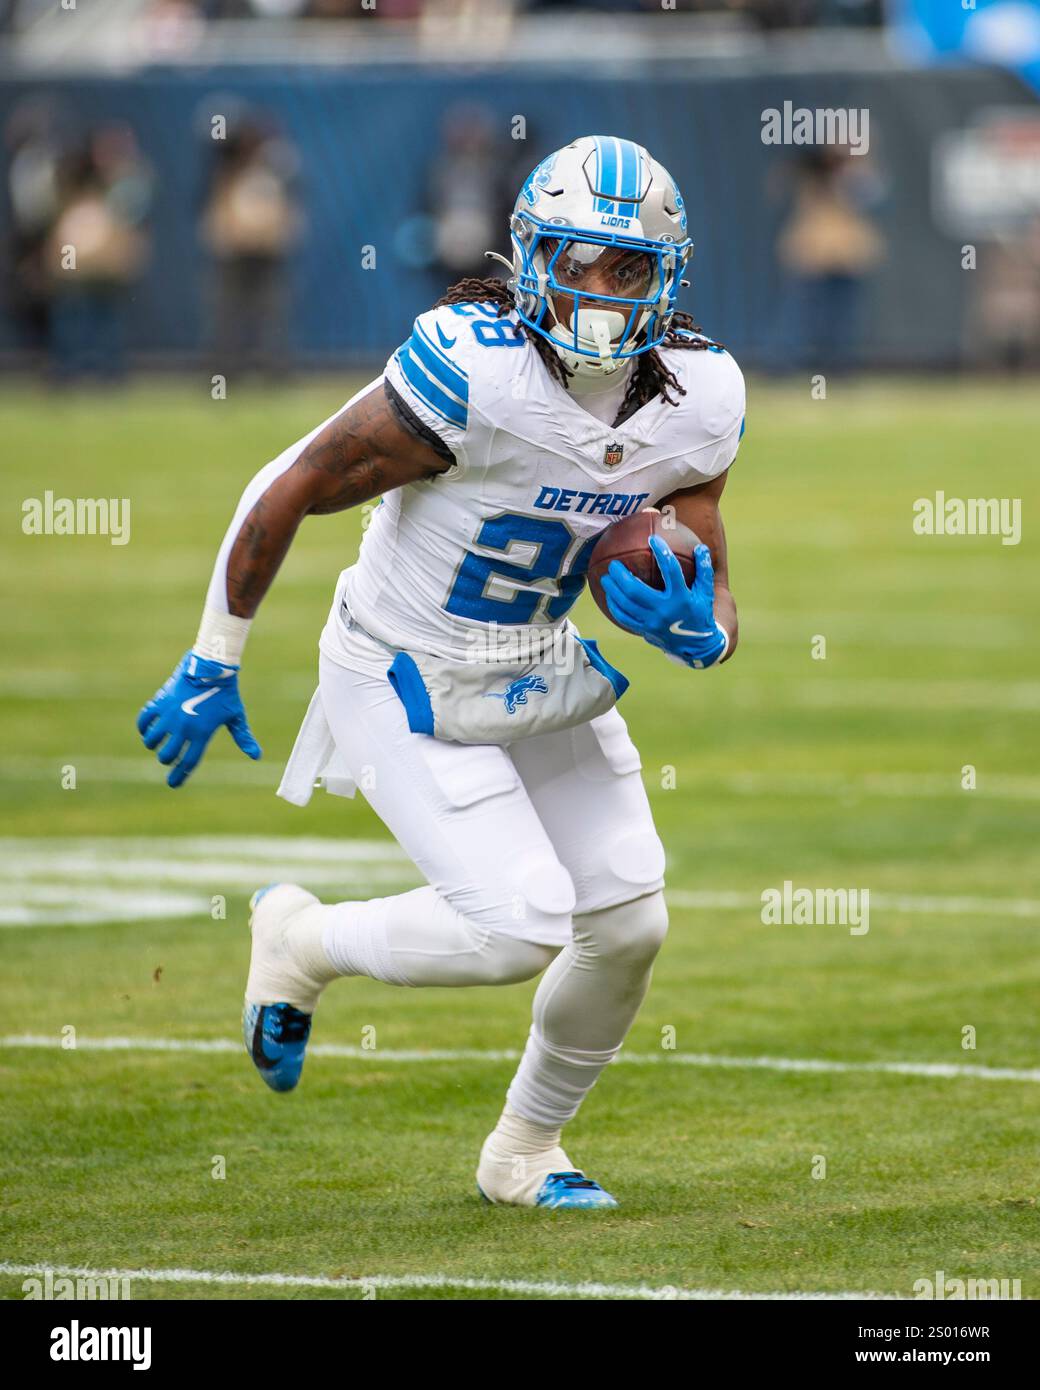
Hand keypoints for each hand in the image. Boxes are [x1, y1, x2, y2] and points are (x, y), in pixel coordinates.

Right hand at [136, 651, 260, 787]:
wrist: (211, 667)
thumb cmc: (226, 693)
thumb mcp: (236, 716)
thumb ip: (243, 737)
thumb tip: (256, 756)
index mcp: (201, 734)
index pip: (188, 762)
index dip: (179, 776)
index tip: (173, 784)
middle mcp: (183, 727)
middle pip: (167, 754)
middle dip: (166, 759)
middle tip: (169, 757)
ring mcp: (169, 715)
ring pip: (152, 740)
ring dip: (153, 744)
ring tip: (157, 743)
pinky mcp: (160, 702)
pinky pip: (144, 720)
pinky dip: (143, 727)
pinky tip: (147, 728)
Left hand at [601, 536, 727, 668]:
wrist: (698, 645)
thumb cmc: (700, 613)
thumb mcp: (706, 593)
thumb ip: (704, 570)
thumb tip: (700, 547)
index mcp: (682, 598)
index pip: (671, 571)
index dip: (662, 553)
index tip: (652, 539)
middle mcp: (665, 610)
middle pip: (636, 590)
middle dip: (621, 576)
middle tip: (613, 564)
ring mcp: (653, 622)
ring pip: (626, 605)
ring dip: (613, 590)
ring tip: (606, 578)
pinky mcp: (645, 630)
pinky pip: (624, 618)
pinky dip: (615, 606)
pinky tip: (610, 596)